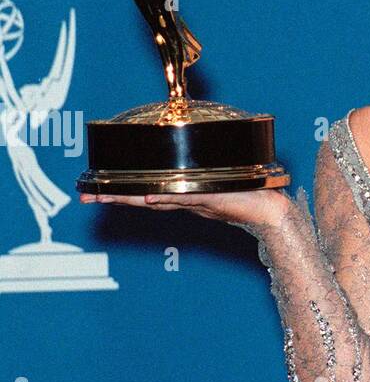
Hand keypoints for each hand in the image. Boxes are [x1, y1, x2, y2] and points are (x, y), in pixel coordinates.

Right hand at [78, 188, 289, 231]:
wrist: (268, 209)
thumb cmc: (244, 194)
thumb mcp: (211, 185)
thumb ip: (193, 184)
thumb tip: (175, 172)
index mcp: (181, 194)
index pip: (143, 193)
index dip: (117, 193)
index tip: (93, 191)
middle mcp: (184, 199)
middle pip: (142, 197)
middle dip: (114, 195)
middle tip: (88, 195)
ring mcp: (196, 199)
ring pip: (157, 198)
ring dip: (133, 197)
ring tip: (108, 195)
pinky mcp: (212, 199)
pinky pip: (186, 197)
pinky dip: (168, 197)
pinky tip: (151, 196)